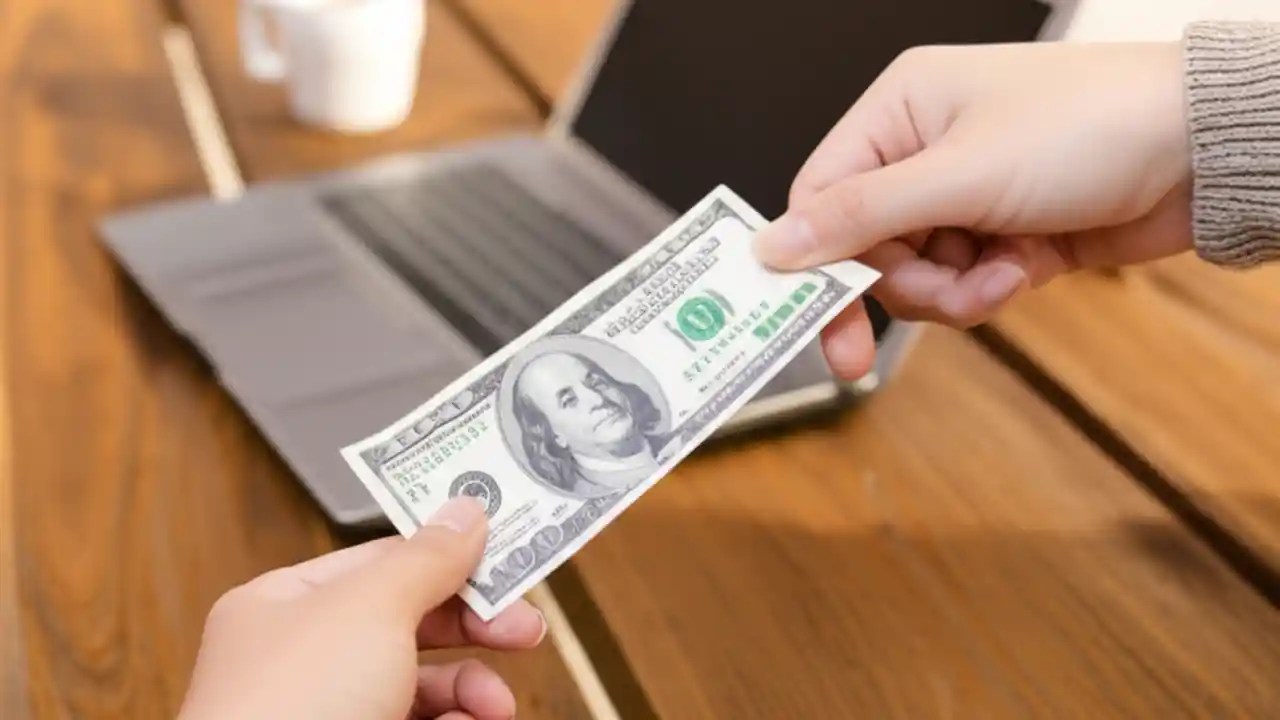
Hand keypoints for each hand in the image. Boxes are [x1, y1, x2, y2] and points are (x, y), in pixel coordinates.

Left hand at [177, 498, 544, 719]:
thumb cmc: (290, 706)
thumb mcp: (371, 609)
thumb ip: (426, 558)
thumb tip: (466, 511)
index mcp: (286, 606)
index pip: (381, 562)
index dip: (447, 555)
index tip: (508, 556)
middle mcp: (304, 660)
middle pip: (410, 624)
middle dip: (474, 627)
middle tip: (525, 629)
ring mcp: (328, 713)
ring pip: (422, 686)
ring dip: (472, 688)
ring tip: (495, 706)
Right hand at [753, 41, 1191, 378]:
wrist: (1205, 152)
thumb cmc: (1091, 126)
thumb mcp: (960, 174)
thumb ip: (860, 216)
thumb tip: (771, 247)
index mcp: (898, 111)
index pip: (821, 197)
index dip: (815, 263)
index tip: (815, 324)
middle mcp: (922, 150)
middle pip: (866, 247)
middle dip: (905, 284)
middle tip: (940, 299)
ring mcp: (963, 194)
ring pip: (914, 274)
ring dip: (952, 292)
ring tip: (1002, 276)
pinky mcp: (1000, 232)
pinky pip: (960, 282)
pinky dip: (986, 289)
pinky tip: (1024, 272)